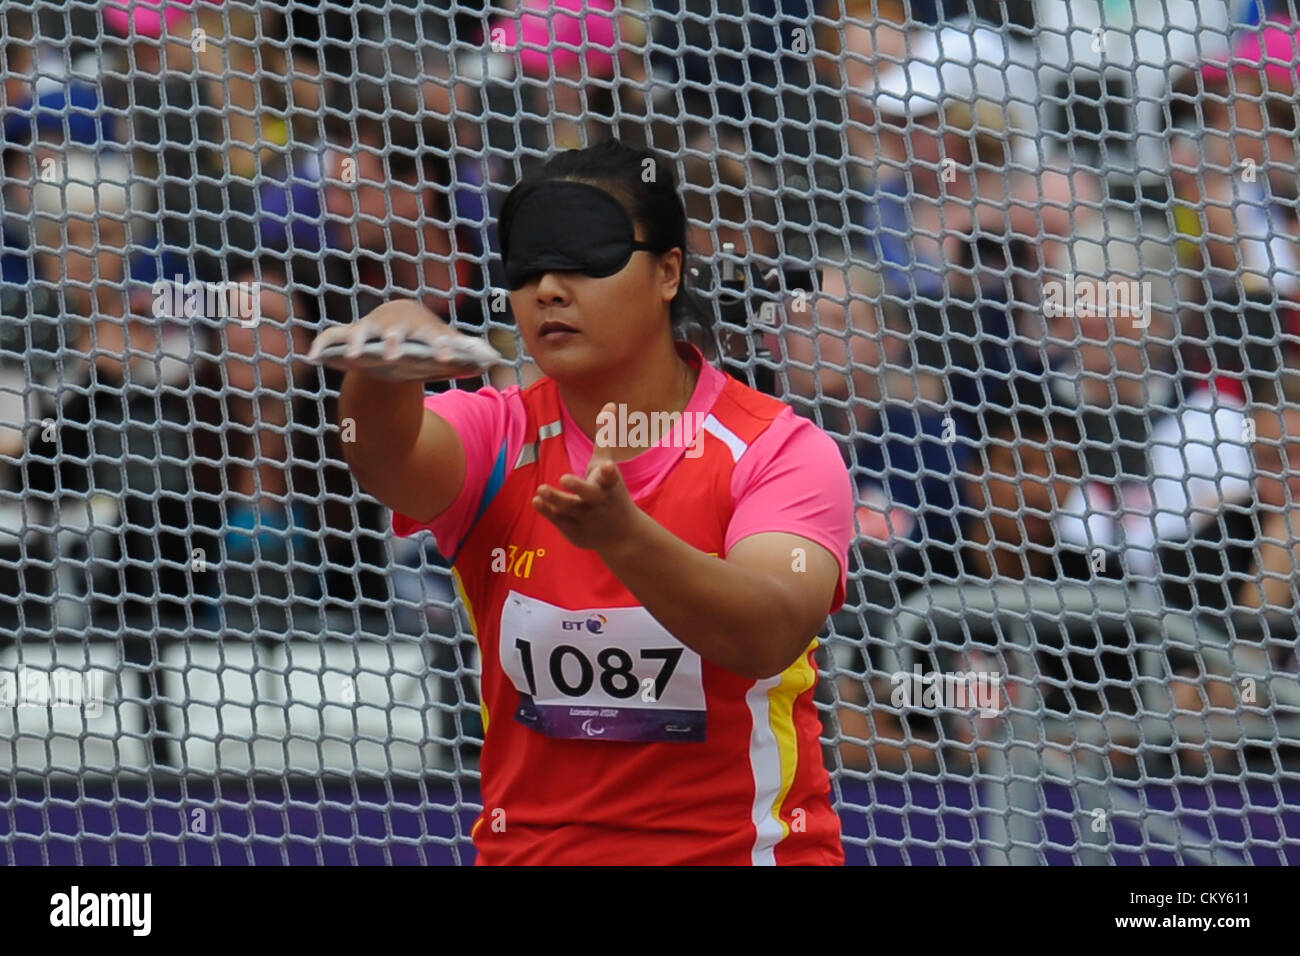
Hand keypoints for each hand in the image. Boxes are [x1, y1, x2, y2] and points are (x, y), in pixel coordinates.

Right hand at [306, 299, 499, 382]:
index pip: (434, 338)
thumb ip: (469, 353)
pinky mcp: (346, 336)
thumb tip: (494, 358)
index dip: (441, 349)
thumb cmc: (427, 342)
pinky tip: (311, 357)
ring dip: (355, 343)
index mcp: (422, 329)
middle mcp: (393, 326)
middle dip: (392, 343)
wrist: (399, 330)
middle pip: (393, 333)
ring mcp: (368, 330)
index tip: (448, 361)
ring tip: (352, 356)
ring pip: (360, 334)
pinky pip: (330, 338)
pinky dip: (320, 346)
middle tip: (393, 355)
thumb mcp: (447, 348)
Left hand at [532, 403, 641, 551]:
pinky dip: (548, 511)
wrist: (622, 534)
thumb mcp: (608, 465)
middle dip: (579, 487)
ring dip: (556, 499)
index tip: (608, 466)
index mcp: (609, 485)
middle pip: (590, 495)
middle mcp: (599, 502)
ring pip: (570, 508)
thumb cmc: (611, 491)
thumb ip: (605, 436)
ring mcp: (587, 518)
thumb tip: (609, 404)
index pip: (611, 478)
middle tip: (564, 477)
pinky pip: (560, 520)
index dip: (609, 473)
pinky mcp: (575, 529)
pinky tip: (537, 500)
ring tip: (541, 489)